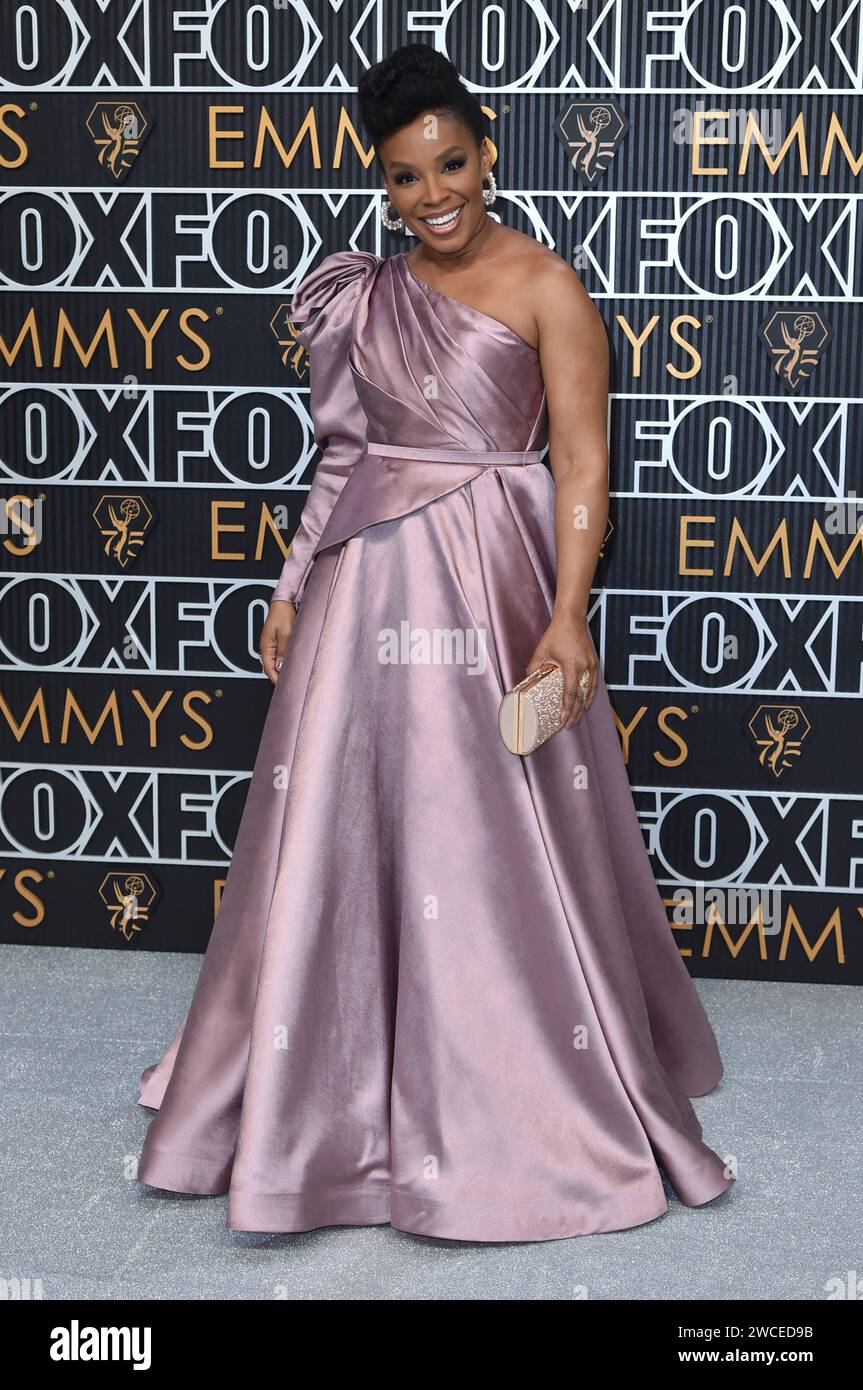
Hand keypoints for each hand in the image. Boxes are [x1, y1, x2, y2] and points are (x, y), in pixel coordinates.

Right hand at [260, 600, 296, 683]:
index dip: (276, 679)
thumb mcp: (286, 634)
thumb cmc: (283, 614)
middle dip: (280, 676)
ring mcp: (273, 644)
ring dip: (283, 669)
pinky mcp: (279, 641)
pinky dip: (286, 661)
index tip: (284, 687)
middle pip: (272, 667)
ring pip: (277, 662)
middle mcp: (268, 647)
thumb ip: (283, 651)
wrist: (285, 602)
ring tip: (293, 676)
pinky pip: (281, 655)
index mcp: (266, 646)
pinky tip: (293, 664)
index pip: (268, 669)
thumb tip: (280, 667)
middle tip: (290, 684)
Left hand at [526, 613, 597, 728]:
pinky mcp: (594, 663)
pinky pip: (594, 684)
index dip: (568, 709)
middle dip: (576, 712)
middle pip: (582, 697)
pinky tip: (586, 702)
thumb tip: (528, 680)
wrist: (572, 619)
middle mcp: (585, 668)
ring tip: (578, 717)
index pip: (571, 694)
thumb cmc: (557, 634)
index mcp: (573, 667)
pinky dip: (590, 695)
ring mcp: (592, 666)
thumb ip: (534, 667)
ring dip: (584, 706)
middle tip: (570, 724)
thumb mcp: (541, 651)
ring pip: (590, 692)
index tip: (564, 720)